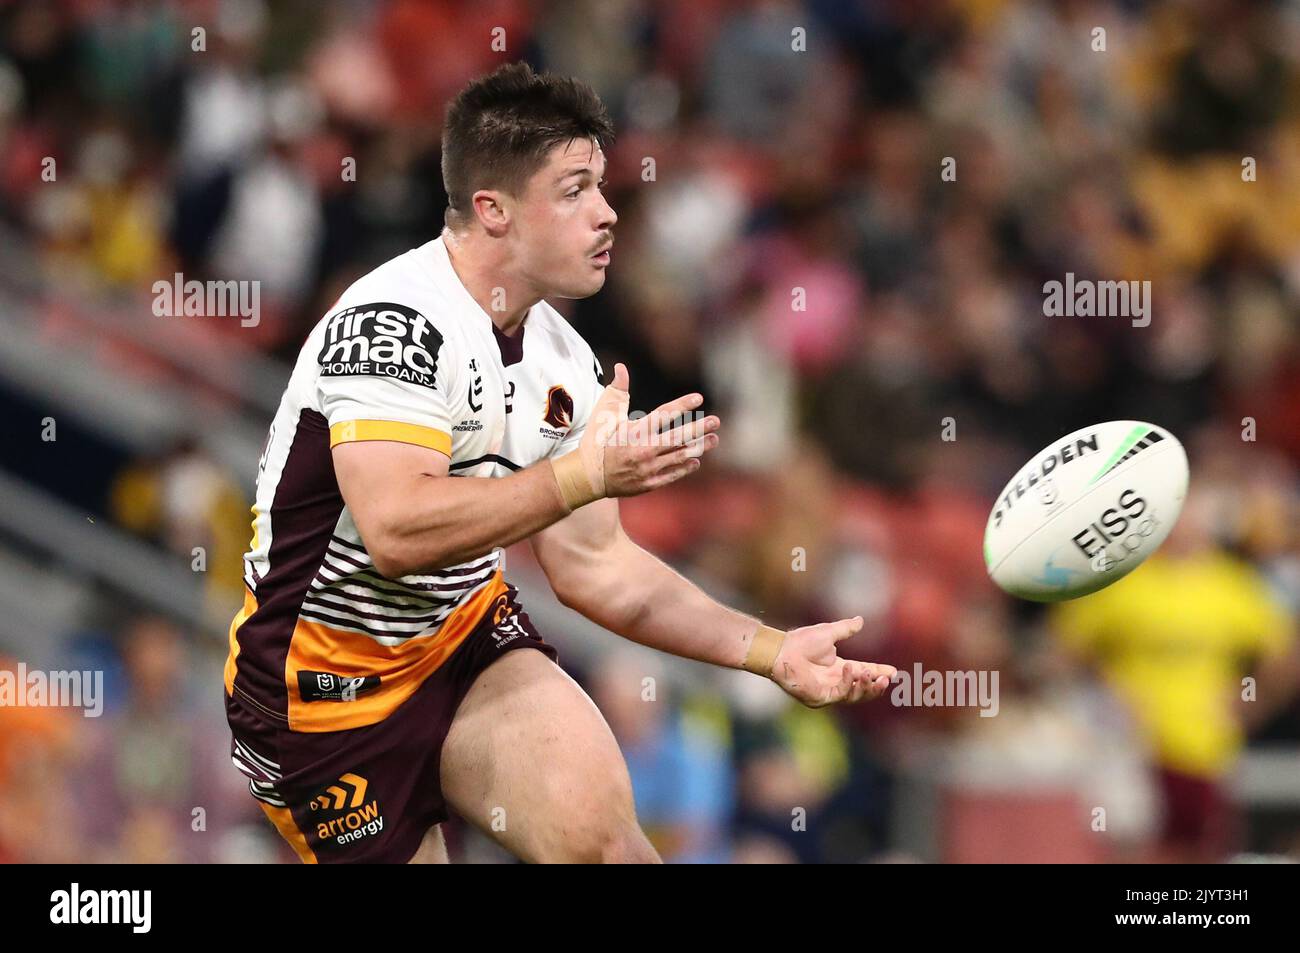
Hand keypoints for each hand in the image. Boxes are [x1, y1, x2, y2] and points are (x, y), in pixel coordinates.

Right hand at [580, 362, 720, 497]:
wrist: (587, 477)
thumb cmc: (596, 441)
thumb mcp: (604, 414)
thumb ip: (617, 390)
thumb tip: (621, 366)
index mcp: (634, 431)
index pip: (664, 414)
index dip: (682, 405)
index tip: (699, 398)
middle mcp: (643, 450)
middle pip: (678, 437)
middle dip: (699, 428)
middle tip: (716, 421)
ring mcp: (647, 469)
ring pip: (679, 456)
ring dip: (699, 447)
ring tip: (714, 439)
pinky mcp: (648, 484)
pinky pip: (672, 475)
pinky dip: (685, 467)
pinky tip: (696, 461)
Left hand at [769, 616, 895, 708]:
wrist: (781, 651)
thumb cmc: (800, 641)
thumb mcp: (829, 632)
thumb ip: (846, 629)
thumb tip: (860, 620)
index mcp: (838, 668)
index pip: (863, 673)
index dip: (878, 672)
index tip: (894, 672)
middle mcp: (835, 681)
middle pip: (863, 689)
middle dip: (876, 685)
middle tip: (887, 679)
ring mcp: (828, 691)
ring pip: (855, 696)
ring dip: (865, 685)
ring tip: (870, 674)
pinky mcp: (820, 698)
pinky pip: (841, 694)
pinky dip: (849, 682)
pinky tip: (851, 670)